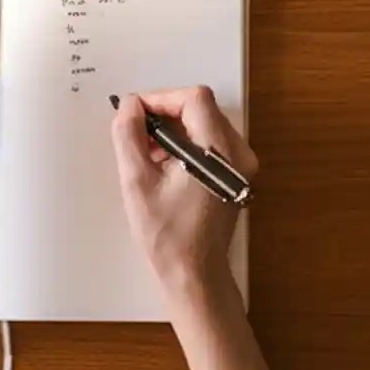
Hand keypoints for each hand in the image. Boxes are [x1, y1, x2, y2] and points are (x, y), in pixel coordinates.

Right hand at [110, 87, 257, 298]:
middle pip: (200, 107)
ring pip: (204, 122)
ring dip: (173, 128)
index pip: (193, 98)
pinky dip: (185, 142)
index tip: (135, 112)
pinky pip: (209, 141)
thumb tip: (128, 106)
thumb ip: (129, 136)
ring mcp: (240, 164)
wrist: (193, 272)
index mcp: (218, 153)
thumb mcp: (137, 182)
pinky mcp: (235, 173)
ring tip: (147, 152)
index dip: (160, 98)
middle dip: (164, 113)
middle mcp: (238, 154)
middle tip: (137, 133)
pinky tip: (163, 163)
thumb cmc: (167, 235)